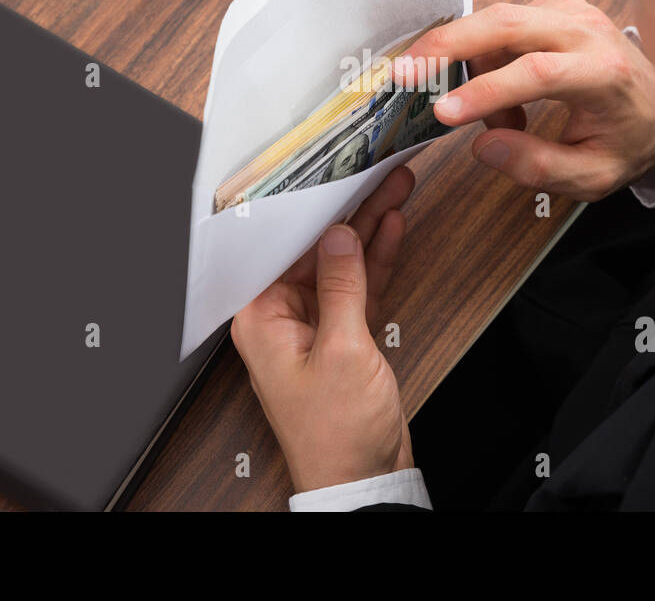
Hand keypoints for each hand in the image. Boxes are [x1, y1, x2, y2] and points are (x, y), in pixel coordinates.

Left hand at [231, 165, 415, 493]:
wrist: (363, 481)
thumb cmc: (336, 434)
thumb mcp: (342, 350)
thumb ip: (342, 287)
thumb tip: (340, 237)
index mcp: (261, 320)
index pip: (279, 247)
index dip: (305, 207)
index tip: (327, 173)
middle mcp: (281, 318)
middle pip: (314, 249)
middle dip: (347, 210)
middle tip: (375, 173)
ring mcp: (314, 326)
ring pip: (341, 262)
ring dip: (368, 227)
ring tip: (394, 186)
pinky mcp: (343, 336)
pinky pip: (357, 286)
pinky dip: (376, 259)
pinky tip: (392, 226)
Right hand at [394, 0, 654, 200]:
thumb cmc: (625, 143)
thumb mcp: (592, 178)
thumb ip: (538, 166)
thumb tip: (482, 146)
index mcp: (606, 74)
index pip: (538, 73)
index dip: (486, 91)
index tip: (442, 113)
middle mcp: (589, 31)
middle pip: (508, 22)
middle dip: (449, 45)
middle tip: (403, 72)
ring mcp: (572, 11)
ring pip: (498, 19)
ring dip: (471, 63)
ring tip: (477, 111)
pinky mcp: (555, 5)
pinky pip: (504, 22)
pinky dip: (484, 54)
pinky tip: (496, 88)